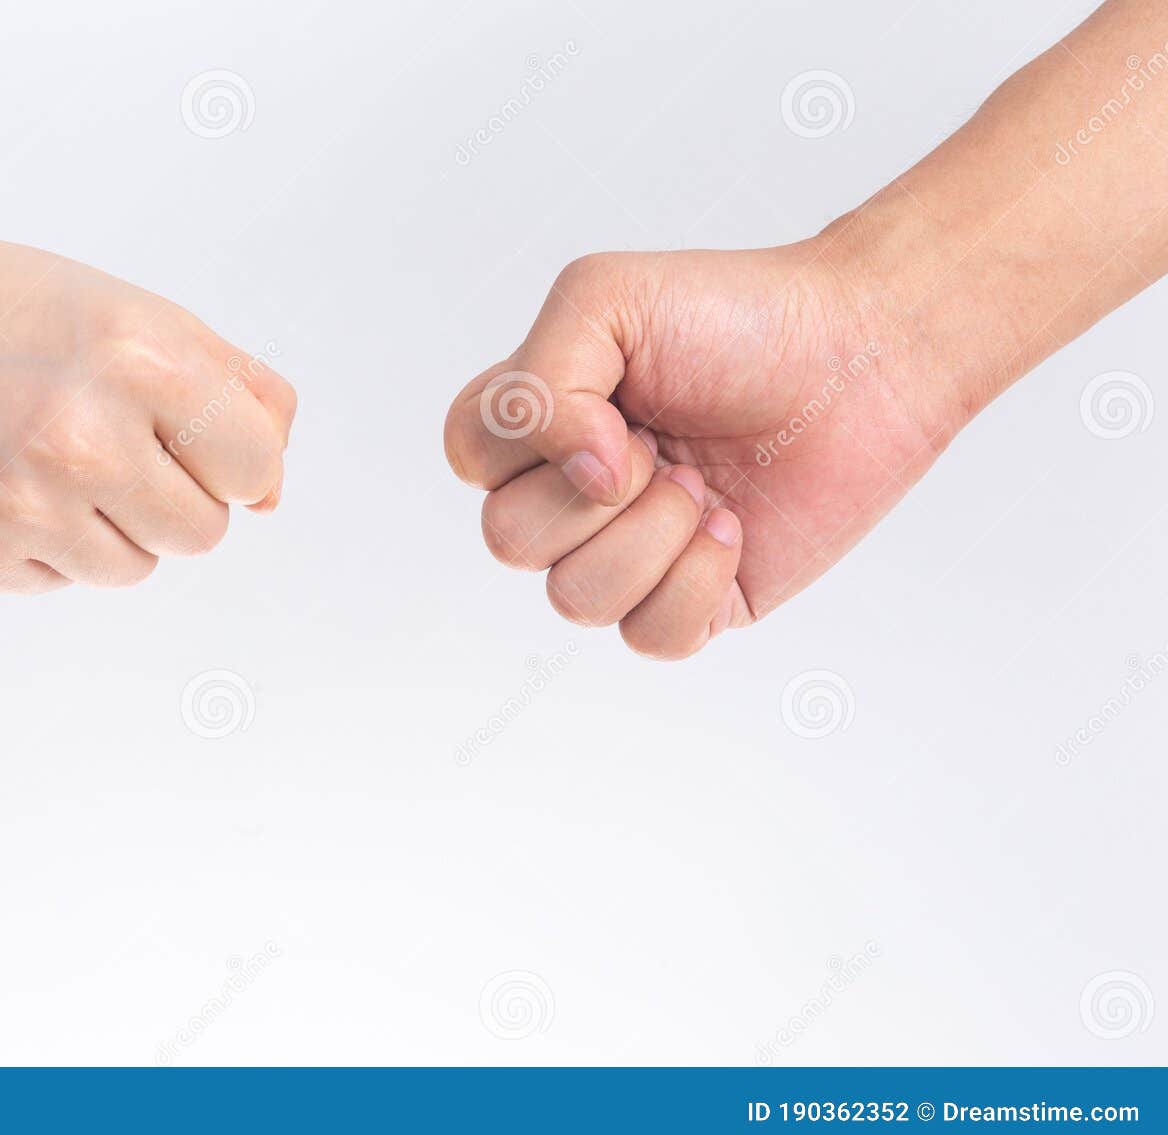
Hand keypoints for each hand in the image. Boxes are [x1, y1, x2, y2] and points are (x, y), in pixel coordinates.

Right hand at [0, 227, 295, 593]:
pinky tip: (9, 478)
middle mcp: (81, 435)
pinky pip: (60, 582)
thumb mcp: (153, 319)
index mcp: (143, 361)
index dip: (232, 458)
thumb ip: (244, 394)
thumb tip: (273, 498)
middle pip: (201, 534)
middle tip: (114, 440)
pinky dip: (47, 543)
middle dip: (175, 495)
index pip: (255, 471)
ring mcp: (19, 500)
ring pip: (133, 569)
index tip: (192, 435)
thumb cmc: (30, 316)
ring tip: (56, 457)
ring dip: (113, 526)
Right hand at [444, 241, 960, 657]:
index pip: (470, 458)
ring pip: (575, 600)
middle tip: (663, 444)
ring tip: (702, 484)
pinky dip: (692, 583)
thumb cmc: (738, 316)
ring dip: (649, 537)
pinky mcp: (697, 602)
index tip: (608, 404)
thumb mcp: (604, 298)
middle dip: (594, 494)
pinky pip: (650, 639)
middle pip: (509, 541)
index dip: (526, 443)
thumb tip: (581, 477)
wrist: (862, 353)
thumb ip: (537, 382)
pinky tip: (731, 527)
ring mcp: (632, 553)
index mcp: (543, 421)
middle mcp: (574, 492)